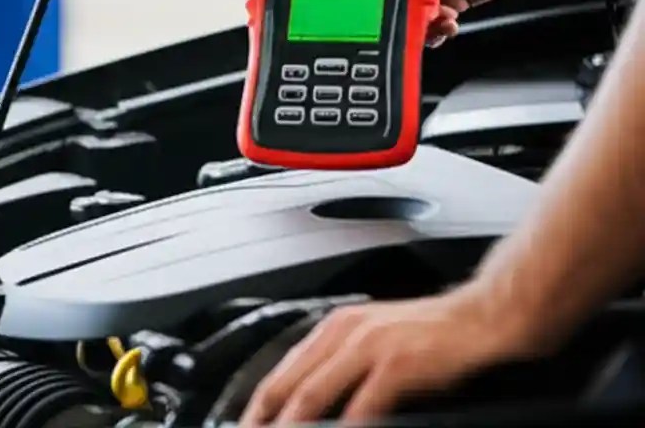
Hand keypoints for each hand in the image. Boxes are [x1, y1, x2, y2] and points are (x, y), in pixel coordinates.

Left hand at [239, 287, 535, 425]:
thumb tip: (312, 398)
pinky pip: (361, 405)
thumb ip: (342, 363)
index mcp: (335, 327)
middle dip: (267, 417)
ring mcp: (369, 348)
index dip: (260, 403)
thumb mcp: (375, 338)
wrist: (484, 316)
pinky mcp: (397, 365)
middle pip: (289, 385)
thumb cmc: (434, 333)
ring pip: (313, 395)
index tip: (248, 424)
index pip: (283, 371)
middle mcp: (345, 333)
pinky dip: (345, 426)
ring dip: (294, 424)